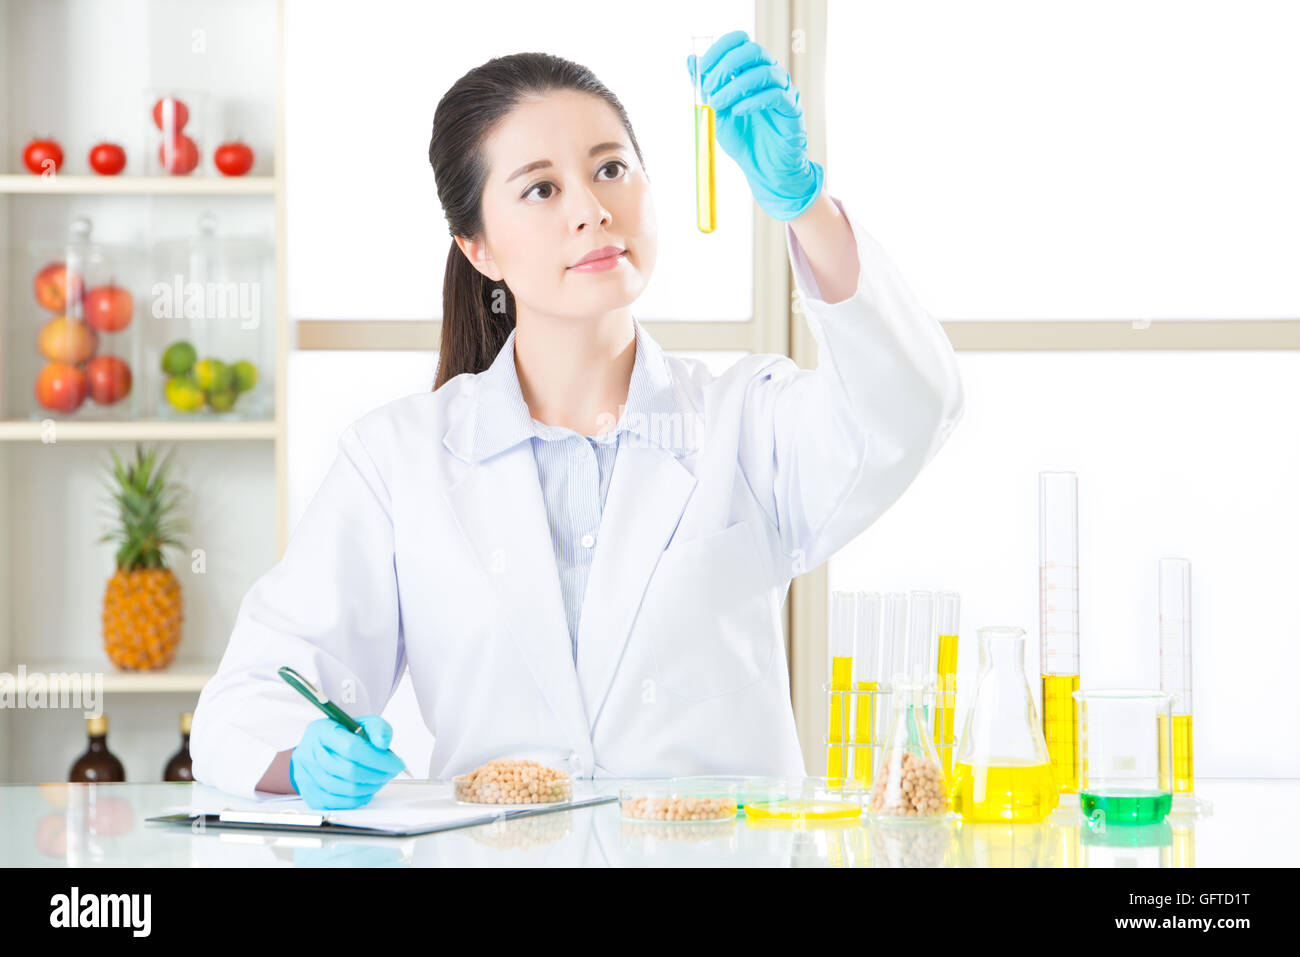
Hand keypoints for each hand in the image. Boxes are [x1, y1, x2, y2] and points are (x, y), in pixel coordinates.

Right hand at [289, 714, 405, 809]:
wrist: (321, 748)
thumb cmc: (343, 736)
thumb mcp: (362, 723)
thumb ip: (377, 728)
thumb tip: (382, 743)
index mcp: (321, 731)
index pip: (351, 747)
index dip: (377, 758)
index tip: (395, 763)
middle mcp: (308, 753)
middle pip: (348, 771)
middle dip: (377, 774)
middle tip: (391, 772)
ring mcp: (305, 775)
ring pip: (343, 789)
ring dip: (369, 788)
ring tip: (380, 780)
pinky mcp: (308, 793)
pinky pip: (335, 802)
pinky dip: (356, 800)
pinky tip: (366, 791)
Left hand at [687, 29, 823, 220]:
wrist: (763, 169)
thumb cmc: (743, 139)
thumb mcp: (717, 110)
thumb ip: (706, 86)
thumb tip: (691, 60)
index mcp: (751, 70)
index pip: (740, 42)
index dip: (720, 49)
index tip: (702, 67)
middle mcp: (770, 75)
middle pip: (753, 50)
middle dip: (727, 65)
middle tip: (710, 86)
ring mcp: (783, 90)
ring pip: (764, 72)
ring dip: (736, 86)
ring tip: (719, 104)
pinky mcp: (792, 108)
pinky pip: (776, 95)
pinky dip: (752, 101)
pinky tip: (737, 112)